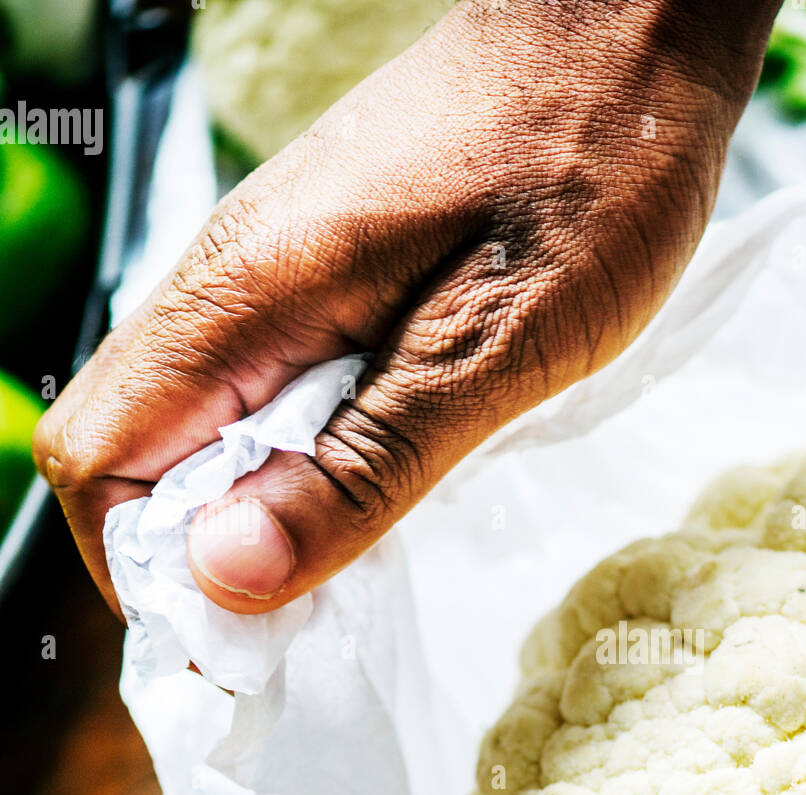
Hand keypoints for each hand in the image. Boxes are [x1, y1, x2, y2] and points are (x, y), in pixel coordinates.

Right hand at [35, 0, 778, 616]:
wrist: (628, 32)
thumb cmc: (589, 174)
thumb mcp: (496, 352)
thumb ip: (362, 464)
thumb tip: (230, 573)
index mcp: (246, 301)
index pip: (99, 461)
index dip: (152, 573)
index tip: (251, 644)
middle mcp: (230, 285)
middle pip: (136, 455)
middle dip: (204, 558)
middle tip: (320, 623)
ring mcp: (271, 277)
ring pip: (202, 429)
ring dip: (259, 515)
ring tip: (358, 565)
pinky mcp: (321, 277)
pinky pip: (267, 394)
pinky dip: (301, 463)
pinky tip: (380, 483)